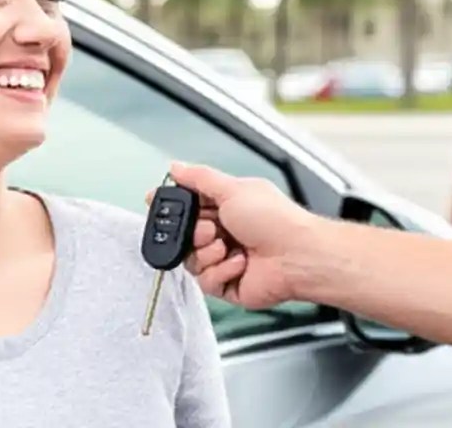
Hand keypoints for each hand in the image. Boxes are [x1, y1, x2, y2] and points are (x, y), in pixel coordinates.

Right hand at [147, 161, 321, 310]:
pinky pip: (206, 282)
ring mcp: (226, 260)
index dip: (172, 208)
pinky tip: (241, 263)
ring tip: (228, 246)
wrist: (296, 255)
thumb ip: (199, 179)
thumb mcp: (233, 189)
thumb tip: (176, 167)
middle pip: (185, 236)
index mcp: (226, 207)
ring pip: (192, 261)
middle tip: (211, 228)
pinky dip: (222, 271)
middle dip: (194, 232)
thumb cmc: (274, 219)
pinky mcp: (229, 285)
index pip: (188, 207)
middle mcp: (225, 233)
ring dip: (208, 252)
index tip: (155, 203)